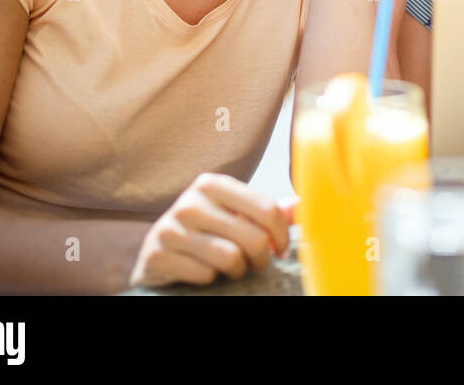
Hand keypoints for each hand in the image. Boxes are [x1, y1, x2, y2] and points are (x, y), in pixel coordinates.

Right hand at [129, 173, 294, 287]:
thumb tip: (306, 205)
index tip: (281, 250)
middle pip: (253, 237)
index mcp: (214, 184)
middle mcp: (190, 201)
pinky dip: (210, 278)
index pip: (267, 209)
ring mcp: (170, 227)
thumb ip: (269, 211)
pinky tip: (203, 271)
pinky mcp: (157, 255)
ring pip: (231, 258)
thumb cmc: (207, 232)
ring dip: (238, 270)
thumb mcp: (236, 215)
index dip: (282, 235)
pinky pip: (205, 274)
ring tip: (232, 267)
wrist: (158, 254)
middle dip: (262, 258)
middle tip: (257, 263)